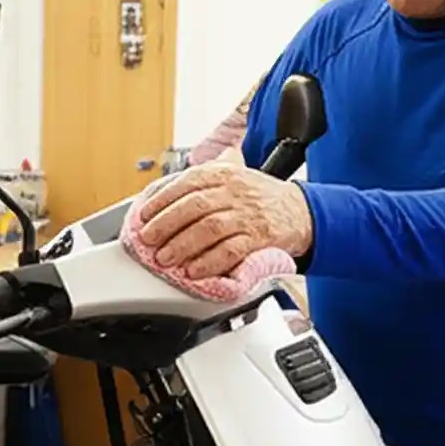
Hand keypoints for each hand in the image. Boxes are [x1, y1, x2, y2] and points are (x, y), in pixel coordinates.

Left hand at [137, 162, 312, 278]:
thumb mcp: (232, 177)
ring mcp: (247, 215)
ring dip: (182, 245)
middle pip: (193, 207)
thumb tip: (160, 197)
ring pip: (209, 229)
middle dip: (165, 224)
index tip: (143, 215)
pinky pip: (230, 251)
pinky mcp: (259, 238)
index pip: (186, 183)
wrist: (301, 211)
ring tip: (165, 258)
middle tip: (148, 240)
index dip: (161, 200)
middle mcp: (234, 192)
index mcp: (223, 174)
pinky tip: (194, 271)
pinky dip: (209, 262)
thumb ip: (201, 184)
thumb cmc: (258, 198)